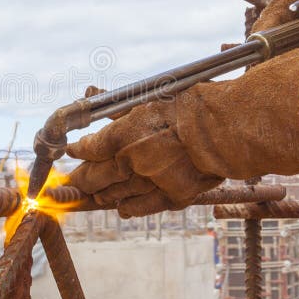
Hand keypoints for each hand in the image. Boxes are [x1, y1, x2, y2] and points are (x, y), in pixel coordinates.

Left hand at [66, 100, 223, 217]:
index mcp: (122, 136)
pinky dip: (129, 207)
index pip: (88, 148)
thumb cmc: (188, 106)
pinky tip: (121, 208)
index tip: (73, 151)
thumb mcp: (147, 98)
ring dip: (100, 195)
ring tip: (93, 196)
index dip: (77, 151)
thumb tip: (89, 91)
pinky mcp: (172, 196)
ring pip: (114, 194)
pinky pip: (143, 207)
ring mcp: (151, 181)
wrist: (225, 128)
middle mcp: (132, 161)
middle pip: (94, 177)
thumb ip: (115, 104)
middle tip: (73, 180)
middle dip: (81, 178)